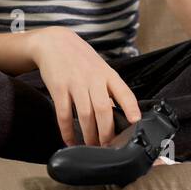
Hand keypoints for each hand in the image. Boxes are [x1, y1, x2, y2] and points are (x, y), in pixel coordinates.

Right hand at [31, 27, 141, 146]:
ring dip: (89, 135)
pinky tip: (70, 140)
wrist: (54, 42)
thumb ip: (109, 90)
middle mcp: (93, 78)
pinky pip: (63, 114)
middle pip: (103, 109)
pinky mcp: (58, 87)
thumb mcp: (100, 69)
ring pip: (85, 114)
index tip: (136, 122)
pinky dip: (67, 131)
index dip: (131, 107)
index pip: (124, 92)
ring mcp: (75, 83)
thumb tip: (119, 115)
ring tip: (92, 146)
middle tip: (108, 147)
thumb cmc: (81, 59)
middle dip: (106, 132)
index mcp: (108, 74)